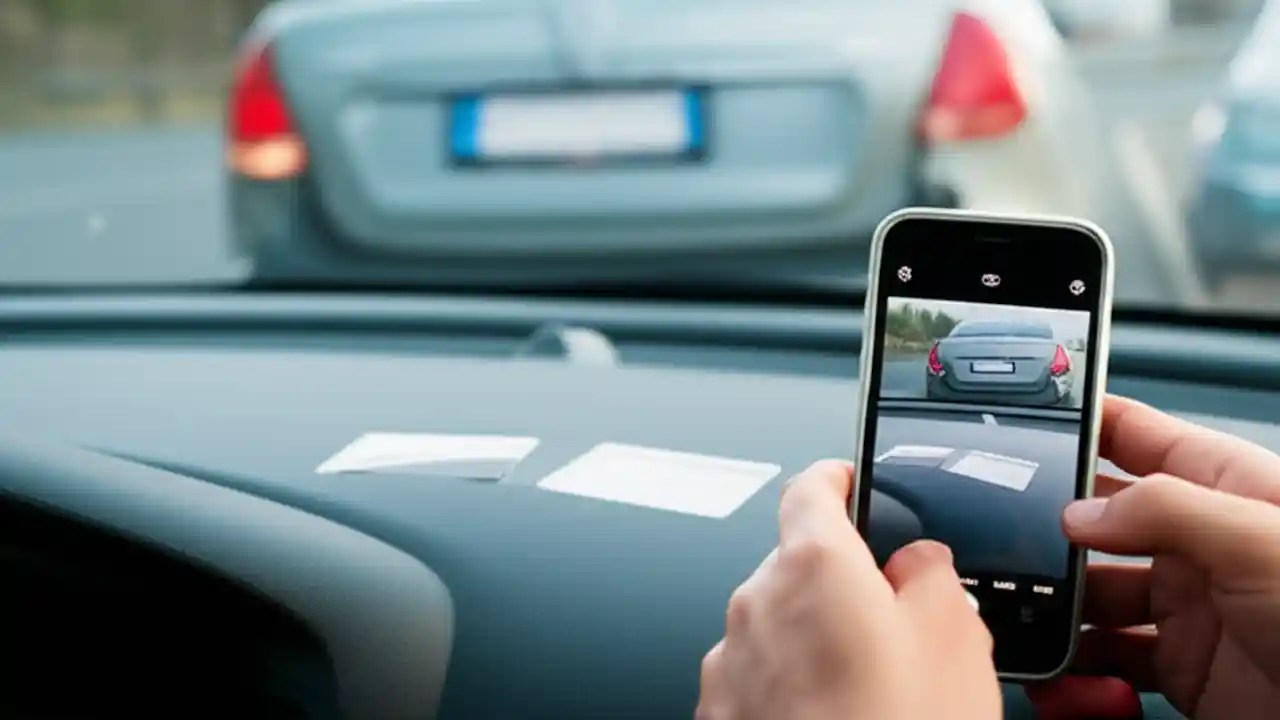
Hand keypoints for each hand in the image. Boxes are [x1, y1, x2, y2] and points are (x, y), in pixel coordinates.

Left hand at [696, 460, 999, 719]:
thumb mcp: (956, 645)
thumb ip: (933, 579)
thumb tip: (919, 563)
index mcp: (813, 566)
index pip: (812, 488)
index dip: (838, 478)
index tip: (849, 477)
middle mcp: (756, 604)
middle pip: (800, 566)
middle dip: (844, 584)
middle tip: (897, 625)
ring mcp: (730, 663)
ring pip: (780, 626)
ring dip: (817, 642)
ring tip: (874, 695)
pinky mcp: (719, 713)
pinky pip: (760, 678)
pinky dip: (792, 687)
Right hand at [1029, 395, 1279, 719]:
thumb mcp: (1263, 542)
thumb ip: (1167, 509)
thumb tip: (1079, 511)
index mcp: (1227, 491)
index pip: (1141, 436)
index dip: (1085, 422)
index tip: (1025, 423)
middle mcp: (1200, 546)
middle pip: (1098, 525)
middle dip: (1049, 538)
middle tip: (1009, 551)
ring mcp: (1190, 611)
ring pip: (1091, 601)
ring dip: (1055, 617)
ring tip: (1035, 632)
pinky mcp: (1185, 673)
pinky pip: (1107, 667)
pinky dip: (1079, 680)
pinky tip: (1078, 687)